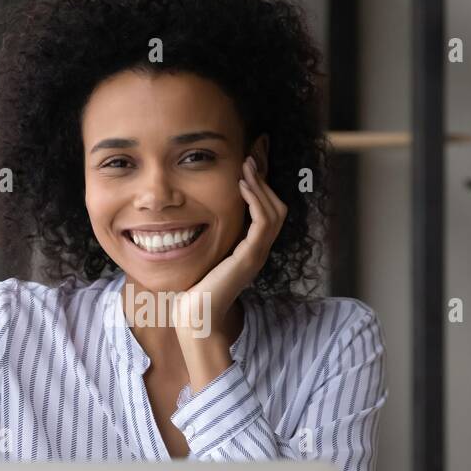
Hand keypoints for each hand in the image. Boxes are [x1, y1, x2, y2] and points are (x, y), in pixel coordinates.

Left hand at [174, 155, 286, 339]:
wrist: (195, 315)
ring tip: (247, 165)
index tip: (253, 158)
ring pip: (274, 212)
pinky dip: (256, 201)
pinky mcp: (250, 258)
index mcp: (250, 248)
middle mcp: (258, 250)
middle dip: (266, 179)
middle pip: (278, 207)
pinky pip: (262, 223)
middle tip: (253, 154)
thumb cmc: (193, 288)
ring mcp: (257, 254)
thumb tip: (194, 213)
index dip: (262, 183)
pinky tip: (242, 186)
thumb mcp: (203, 253)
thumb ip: (207, 235)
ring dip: (261, 185)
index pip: (266, 209)